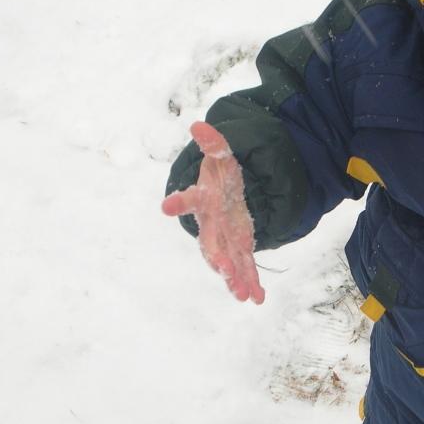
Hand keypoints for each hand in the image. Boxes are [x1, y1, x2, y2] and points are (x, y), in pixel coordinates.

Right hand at [162, 121, 265, 303]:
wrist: (225, 194)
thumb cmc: (220, 176)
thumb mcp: (222, 157)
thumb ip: (213, 143)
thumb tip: (199, 124)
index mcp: (204, 199)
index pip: (189, 199)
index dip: (179, 202)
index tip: (166, 206)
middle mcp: (211, 224)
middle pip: (210, 241)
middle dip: (216, 255)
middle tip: (223, 268)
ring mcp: (224, 239)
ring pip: (228, 261)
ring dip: (234, 278)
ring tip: (241, 294)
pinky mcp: (239, 249)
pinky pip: (244, 268)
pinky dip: (250, 283)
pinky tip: (257, 299)